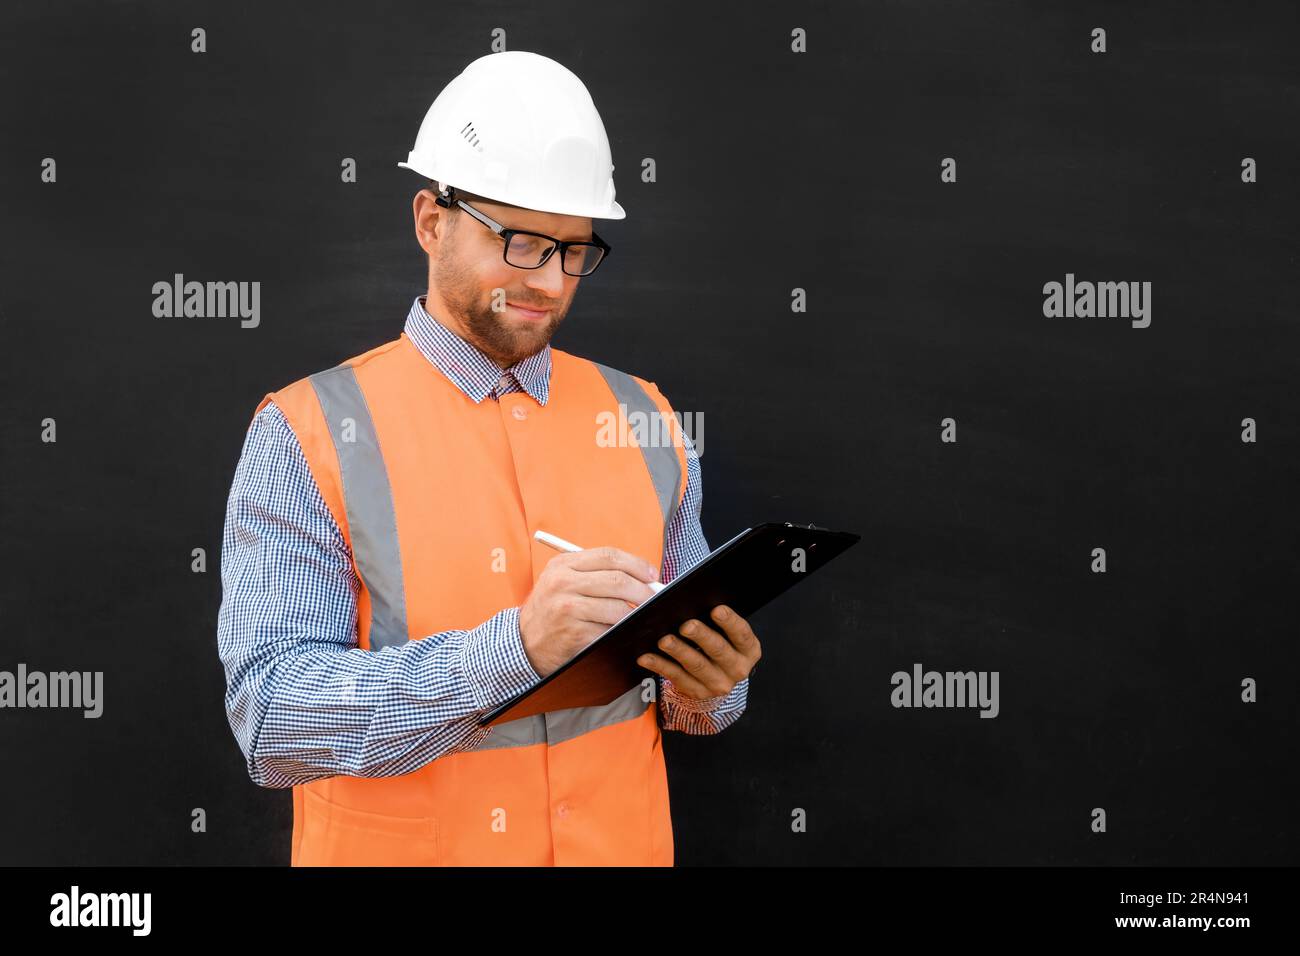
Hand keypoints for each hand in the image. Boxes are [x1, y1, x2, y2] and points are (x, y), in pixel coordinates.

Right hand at [519, 546, 658, 677]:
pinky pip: (610, 630)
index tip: (652, 574)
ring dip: (634, 614)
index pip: (608, 556)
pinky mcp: (574, 634)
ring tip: (638, 616)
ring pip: (618, 608)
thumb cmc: (551, 610)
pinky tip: (620, 631)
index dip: (636, 564)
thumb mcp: (562, 581)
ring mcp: (568, 609)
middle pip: (617, 580)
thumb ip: (595, 573)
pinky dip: (621, 632)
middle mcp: (562, 584)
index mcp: (562, 565)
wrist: (525, 643)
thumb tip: (641, 576)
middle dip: (643, 590)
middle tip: (653, 597)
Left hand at [636, 605, 760, 700]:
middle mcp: (737, 669)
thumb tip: (691, 601)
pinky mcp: (698, 692)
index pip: (742, 634)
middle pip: (718, 650)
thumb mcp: (726, 633)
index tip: (716, 609)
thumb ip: (715, 620)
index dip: (730, 622)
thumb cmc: (718, 644)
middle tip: (686, 625)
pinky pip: (676, 678)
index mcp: (748, 650)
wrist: (718, 677)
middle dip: (701, 636)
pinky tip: (646, 656)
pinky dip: (660, 666)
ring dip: (679, 651)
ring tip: (664, 640)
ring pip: (696, 665)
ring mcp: (718, 684)